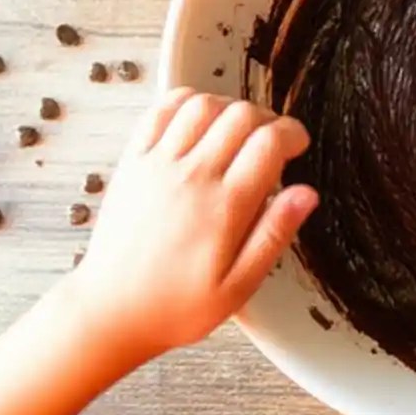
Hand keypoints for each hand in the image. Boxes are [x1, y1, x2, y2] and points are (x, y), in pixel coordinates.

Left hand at [71, 88, 317, 357]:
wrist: (109, 312)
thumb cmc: (174, 306)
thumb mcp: (239, 286)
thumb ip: (274, 235)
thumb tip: (306, 195)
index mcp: (223, 207)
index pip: (269, 142)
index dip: (293, 134)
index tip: (298, 145)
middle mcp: (190, 177)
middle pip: (240, 114)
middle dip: (267, 119)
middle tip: (273, 141)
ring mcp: (157, 165)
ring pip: (201, 104)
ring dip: (228, 107)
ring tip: (237, 130)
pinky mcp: (133, 163)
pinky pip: (159, 111)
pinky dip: (185, 102)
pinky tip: (198, 120)